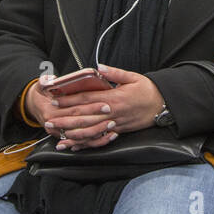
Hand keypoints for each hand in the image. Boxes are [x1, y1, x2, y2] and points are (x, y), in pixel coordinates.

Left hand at [41, 64, 164, 150]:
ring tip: (58, 135)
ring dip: (72, 134)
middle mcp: (112, 113)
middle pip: (84, 117)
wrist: (164, 105)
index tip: (55, 100)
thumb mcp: (133, 77)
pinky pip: (100, 139)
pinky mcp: (118, 131)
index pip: (86, 99)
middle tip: (49, 120)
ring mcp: (115, 124)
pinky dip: (86, 143)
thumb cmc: (148, 90)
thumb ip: (114, 73)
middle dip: (65, 119)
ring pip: (90, 131)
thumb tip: (98, 67)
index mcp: (114, 98)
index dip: (69, 100)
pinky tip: (75, 146)